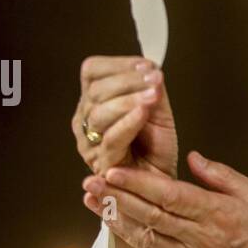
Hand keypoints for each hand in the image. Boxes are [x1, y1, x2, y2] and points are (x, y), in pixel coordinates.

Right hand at [73, 55, 177, 178]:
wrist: (161, 183)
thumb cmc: (154, 148)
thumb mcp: (158, 110)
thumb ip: (153, 89)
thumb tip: (151, 68)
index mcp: (94, 101)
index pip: (92, 72)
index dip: (118, 64)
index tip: (146, 66)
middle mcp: (86, 120)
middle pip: (95, 90)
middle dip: (127, 81)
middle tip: (154, 79)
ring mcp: (90, 142)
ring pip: (99, 114)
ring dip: (128, 100)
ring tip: (152, 96)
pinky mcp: (101, 163)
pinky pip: (110, 139)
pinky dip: (128, 122)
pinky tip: (143, 112)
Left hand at [81, 150, 247, 247]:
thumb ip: (223, 176)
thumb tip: (195, 159)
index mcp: (217, 214)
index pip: (169, 195)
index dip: (137, 183)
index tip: (114, 171)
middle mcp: (200, 236)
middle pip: (149, 213)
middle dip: (116, 195)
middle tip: (92, 181)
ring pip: (145, 233)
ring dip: (116, 216)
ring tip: (93, 200)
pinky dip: (131, 238)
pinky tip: (116, 226)